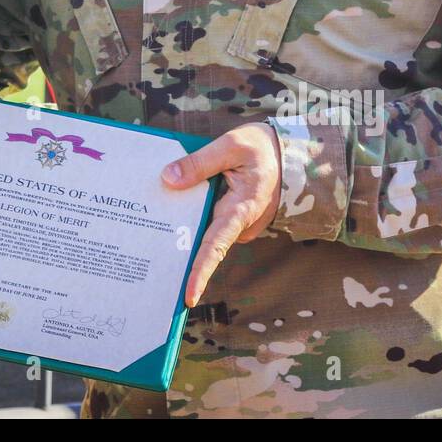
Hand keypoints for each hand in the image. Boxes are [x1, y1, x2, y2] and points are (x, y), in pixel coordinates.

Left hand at [161, 122, 282, 306]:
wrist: (291, 153)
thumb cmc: (263, 148)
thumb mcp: (231, 146)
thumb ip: (199, 163)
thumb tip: (168, 179)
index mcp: (242, 209)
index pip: (216, 246)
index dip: (201, 272)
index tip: (188, 295)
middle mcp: (240, 223)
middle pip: (204, 243)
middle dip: (179, 252)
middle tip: (150, 260)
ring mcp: (239, 223)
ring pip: (205, 229)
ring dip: (184, 225)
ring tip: (155, 217)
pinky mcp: (235, 218)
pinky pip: (210, 219)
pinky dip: (194, 212)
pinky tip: (176, 196)